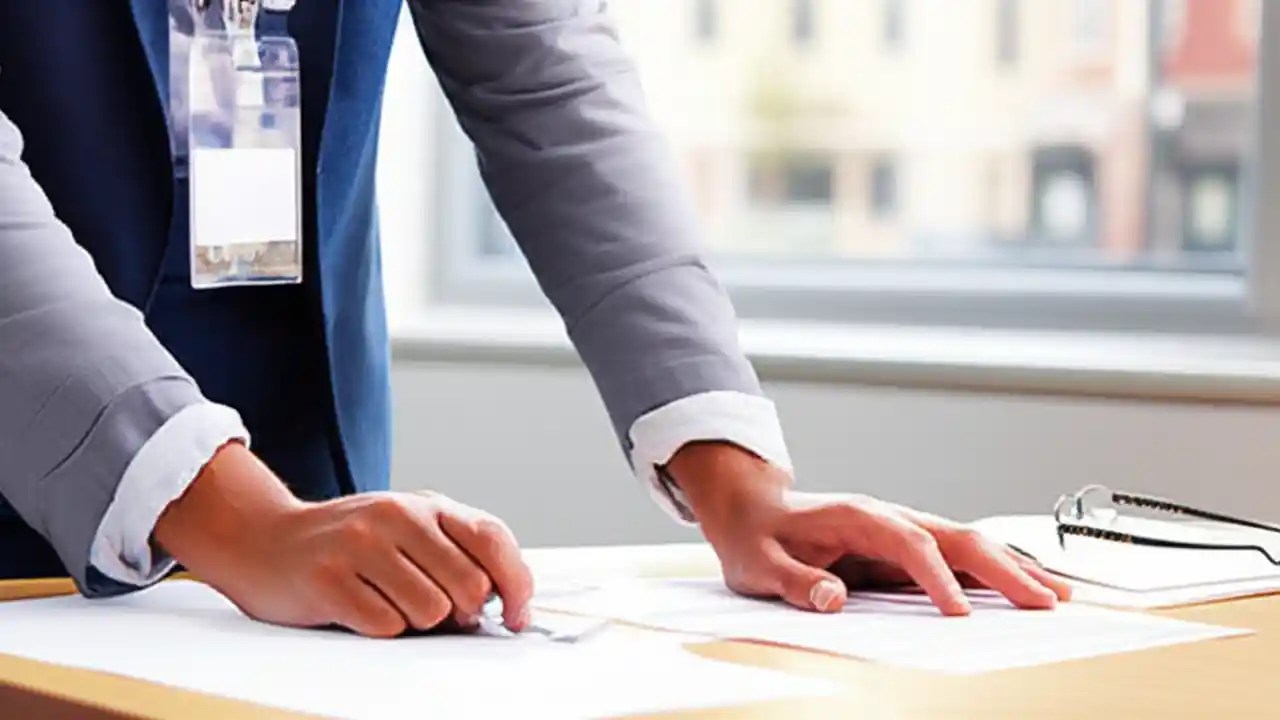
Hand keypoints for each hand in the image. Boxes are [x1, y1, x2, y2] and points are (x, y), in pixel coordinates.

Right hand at [155, 443, 532, 637]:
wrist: (262, 537)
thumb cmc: (347, 541)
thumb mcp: (406, 527)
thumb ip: (455, 549)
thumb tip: (508, 599)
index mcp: (423, 504)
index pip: (492, 538)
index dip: (516, 583)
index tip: (518, 615)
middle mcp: (395, 517)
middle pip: (469, 585)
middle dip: (462, 612)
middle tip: (437, 612)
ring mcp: (360, 546)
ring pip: (431, 612)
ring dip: (417, 622)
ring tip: (388, 602)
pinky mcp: (328, 580)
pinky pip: (386, 626)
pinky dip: (380, 629)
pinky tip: (359, 608)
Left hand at [668, 442, 1071, 614]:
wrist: (753, 510)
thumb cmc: (757, 536)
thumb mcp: (760, 564)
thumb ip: (796, 582)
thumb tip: (833, 597)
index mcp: (856, 516)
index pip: (910, 544)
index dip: (937, 578)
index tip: (960, 613)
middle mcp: (888, 517)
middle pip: (956, 538)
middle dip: (1003, 569)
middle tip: (1044, 602)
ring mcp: (901, 529)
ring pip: (968, 544)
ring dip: (1013, 568)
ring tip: (1057, 595)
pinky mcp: (905, 547)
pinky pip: (958, 557)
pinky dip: (996, 571)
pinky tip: (1027, 587)